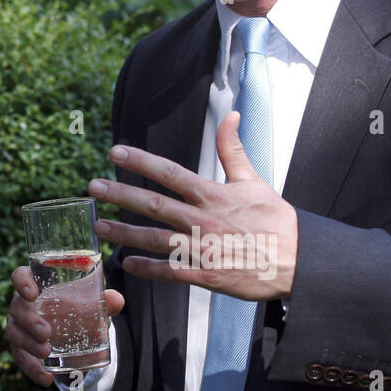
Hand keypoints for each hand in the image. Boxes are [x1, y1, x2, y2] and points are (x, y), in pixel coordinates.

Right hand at [6, 265, 123, 386]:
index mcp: (36, 284)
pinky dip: (32, 369)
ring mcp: (19, 326)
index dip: (21, 282)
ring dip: (29, 344)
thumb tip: (117, 300)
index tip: (31, 293)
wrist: (71, 329)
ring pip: (15, 333)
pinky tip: (46, 378)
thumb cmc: (75, 306)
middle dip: (30, 321)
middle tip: (46, 332)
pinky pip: (21, 358)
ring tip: (46, 352)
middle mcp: (22, 303)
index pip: (20, 276)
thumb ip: (104, 300)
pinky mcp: (21, 347)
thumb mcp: (90, 303)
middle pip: (17, 308)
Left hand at [88, 111, 298, 300]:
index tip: (115, 152)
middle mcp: (204, 220)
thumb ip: (233, 150)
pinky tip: (127, 263)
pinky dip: (147, 268)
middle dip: (121, 194)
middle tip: (92, 187)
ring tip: (98, 226)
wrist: (298, 262)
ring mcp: (203, 249)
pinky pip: (169, 271)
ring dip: (124, 232)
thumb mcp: (255, 180)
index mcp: (214, 195)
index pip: (170, 173)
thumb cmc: (275, 220)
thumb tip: (231, 114)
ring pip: (155, 239)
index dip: (141, 161)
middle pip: (154, 205)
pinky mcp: (206, 275)